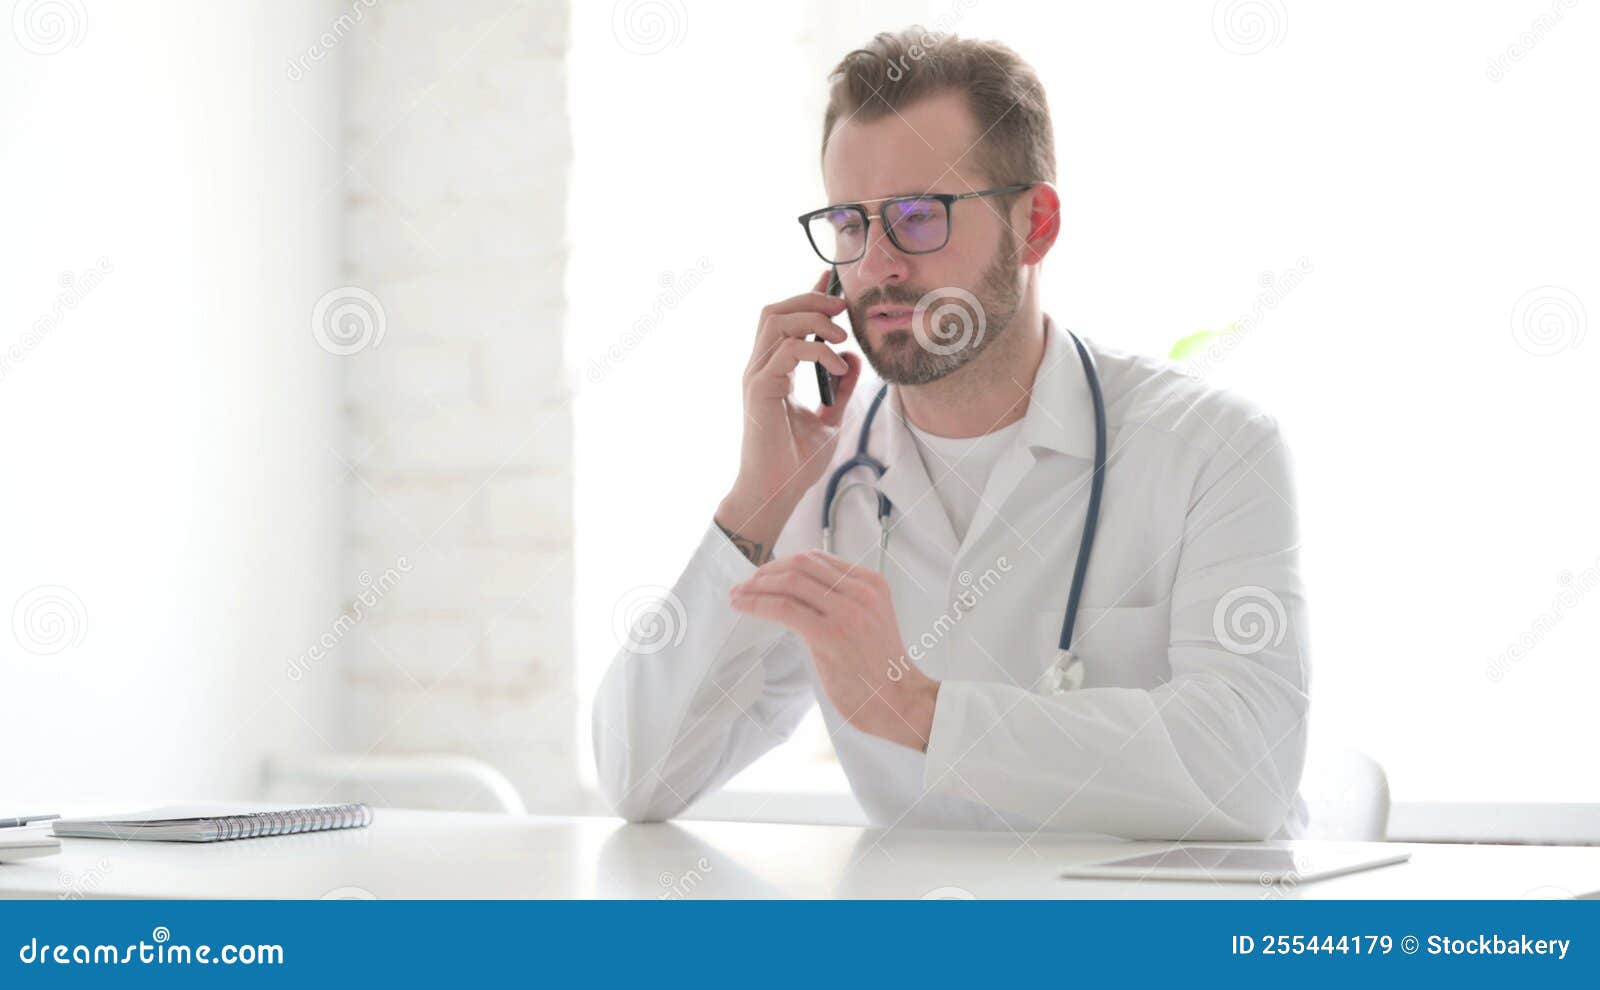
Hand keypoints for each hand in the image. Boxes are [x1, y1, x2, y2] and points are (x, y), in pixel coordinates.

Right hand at [716, 273, 862, 560]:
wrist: (776, 493)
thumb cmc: (795, 461)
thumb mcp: (830, 417)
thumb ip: (841, 388)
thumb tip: (853, 358)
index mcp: (771, 370)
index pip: (784, 319)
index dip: (807, 294)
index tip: (832, 281)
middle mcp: (759, 367)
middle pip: (775, 309)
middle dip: (810, 299)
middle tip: (843, 308)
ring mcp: (756, 377)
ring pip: (777, 321)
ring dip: (813, 319)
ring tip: (840, 335)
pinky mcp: (759, 390)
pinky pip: (786, 351)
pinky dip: (816, 350)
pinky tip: (837, 366)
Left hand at [727, 550, 938, 750]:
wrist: (901, 701)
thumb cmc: (881, 669)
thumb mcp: (871, 620)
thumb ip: (845, 602)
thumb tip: (803, 594)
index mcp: (872, 584)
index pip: (819, 560)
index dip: (785, 563)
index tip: (765, 574)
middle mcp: (860, 591)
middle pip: (801, 565)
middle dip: (768, 571)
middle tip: (746, 583)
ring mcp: (846, 611)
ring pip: (790, 582)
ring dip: (757, 586)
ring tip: (738, 594)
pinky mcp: (829, 634)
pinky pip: (784, 608)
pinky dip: (757, 604)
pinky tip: (743, 607)